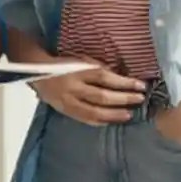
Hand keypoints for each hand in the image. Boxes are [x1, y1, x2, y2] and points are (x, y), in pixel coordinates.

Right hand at [32, 59, 146, 125]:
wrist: (38, 74)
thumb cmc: (63, 65)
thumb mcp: (81, 60)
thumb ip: (99, 67)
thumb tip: (120, 77)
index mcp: (78, 71)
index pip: (105, 78)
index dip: (125, 82)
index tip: (141, 85)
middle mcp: (74, 87)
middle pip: (102, 96)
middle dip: (124, 99)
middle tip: (139, 99)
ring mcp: (69, 102)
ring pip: (94, 112)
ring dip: (114, 114)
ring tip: (129, 114)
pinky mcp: (66, 111)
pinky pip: (85, 119)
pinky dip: (100, 121)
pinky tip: (111, 121)